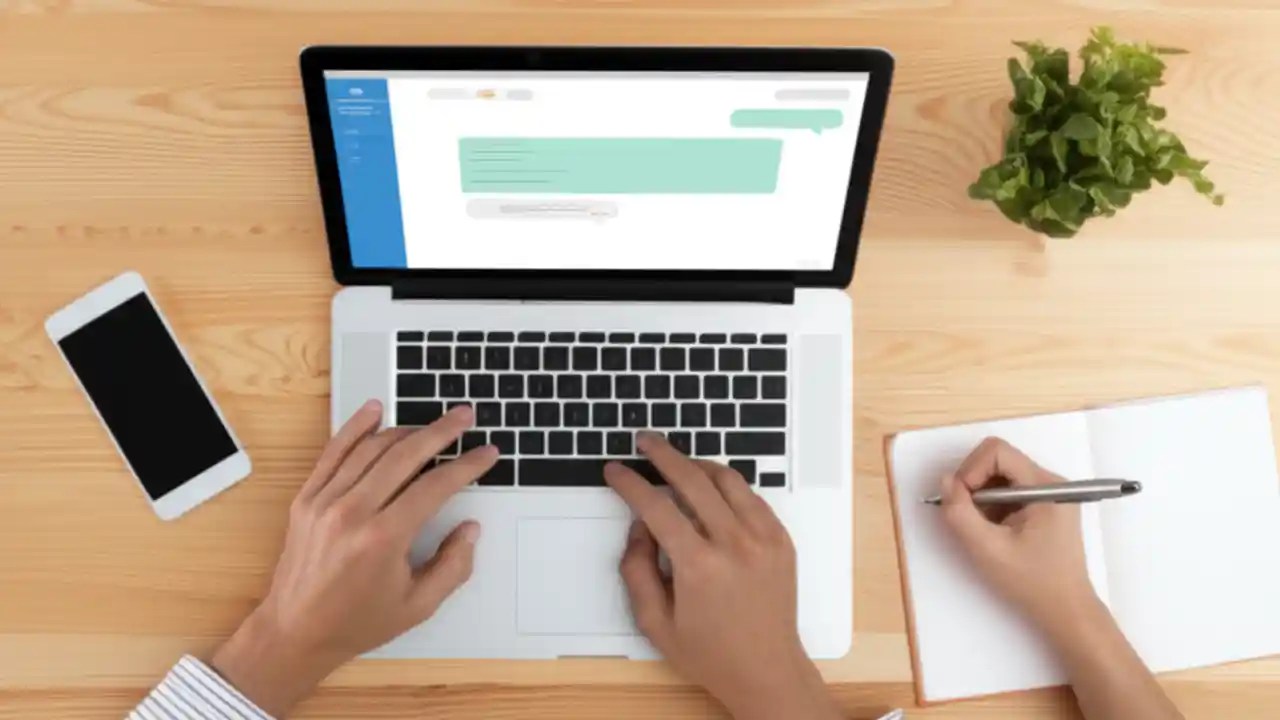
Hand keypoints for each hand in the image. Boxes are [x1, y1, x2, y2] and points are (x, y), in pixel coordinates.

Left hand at [211, 400, 495, 716]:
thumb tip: (470, 529)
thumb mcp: (418, 605)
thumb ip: (453, 566)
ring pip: (372, 448)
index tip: (486, 454)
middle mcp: (352, 513)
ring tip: (432, 423)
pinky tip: (374, 411)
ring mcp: (325, 502)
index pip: (436, 486)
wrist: (295, 632)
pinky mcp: (306, 499)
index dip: (467, 465)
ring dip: (406, 429)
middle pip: (406, 455)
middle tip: (464, 416)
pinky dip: (355, 428)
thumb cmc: (356, 622)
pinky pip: (333, 452)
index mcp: (384, 539)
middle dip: (442, 432)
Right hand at [604, 432, 840, 719]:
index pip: (657, 507)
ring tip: (677, 461)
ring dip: (697, 463)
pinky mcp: (781, 540)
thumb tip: (638, 527)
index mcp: (699, 566)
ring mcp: (763, 538)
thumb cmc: (710, 652)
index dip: (631, 484)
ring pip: (727, 479)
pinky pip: (752, 496)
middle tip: (645, 441)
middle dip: (663, 454)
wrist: (767, 669)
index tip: (617, 470)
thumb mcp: (655, 622)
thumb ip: (637, 570)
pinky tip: (711, 489)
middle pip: (693, 478)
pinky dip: (728, 486)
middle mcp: (734, 544)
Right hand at [939, 437, 1101, 632]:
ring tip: (983, 528)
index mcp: (1045, 486)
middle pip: (998, 460)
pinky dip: (992, 506)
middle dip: (974, 483)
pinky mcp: (1044, 507)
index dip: (971, 470)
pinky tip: (995, 532)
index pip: (997, 452)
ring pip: (1001, 476)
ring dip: (982, 497)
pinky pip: (1009, 491)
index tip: (961, 500)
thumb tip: (945, 482)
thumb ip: (961, 513)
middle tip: (968, 516)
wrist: (1066, 611)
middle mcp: (1050, 482)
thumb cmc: (1031, 582)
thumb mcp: (987, 549)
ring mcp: (1049, 494)